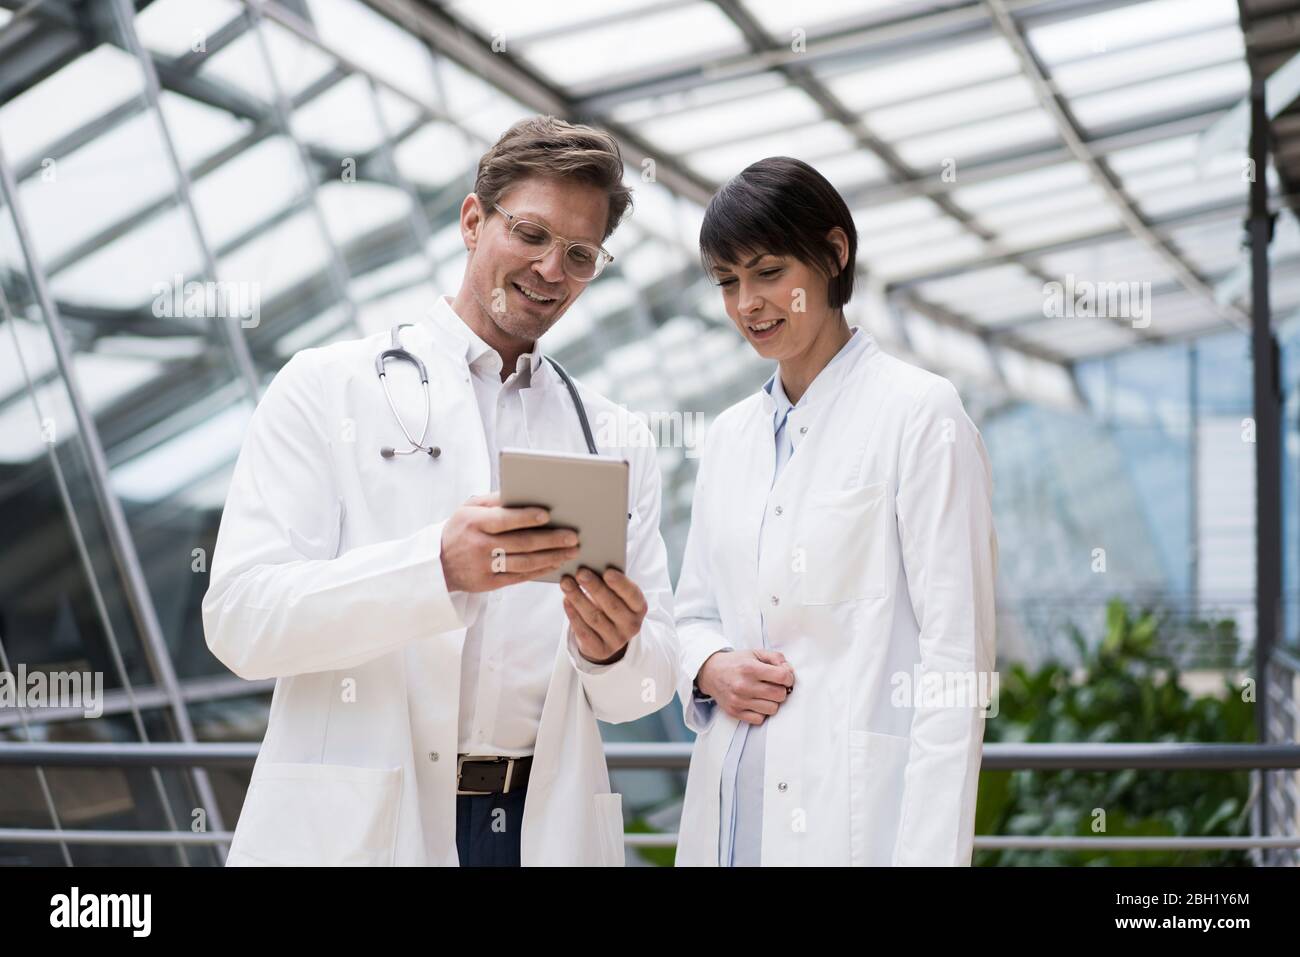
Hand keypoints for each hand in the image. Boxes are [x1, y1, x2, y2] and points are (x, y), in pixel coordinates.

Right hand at [440, 493, 579, 592]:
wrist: (437, 564)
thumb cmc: (459, 530)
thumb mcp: (468, 508)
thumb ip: (494, 500)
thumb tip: (521, 490)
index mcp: (474, 523)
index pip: (504, 519)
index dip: (526, 517)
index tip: (548, 514)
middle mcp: (479, 546)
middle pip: (521, 543)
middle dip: (551, 540)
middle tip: (573, 536)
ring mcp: (484, 567)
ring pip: (524, 563)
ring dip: (551, 557)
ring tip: (571, 551)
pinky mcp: (489, 583)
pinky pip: (520, 577)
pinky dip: (540, 571)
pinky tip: (556, 564)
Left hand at [560, 567, 646, 664]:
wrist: (607, 637)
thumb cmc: (610, 606)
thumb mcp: (616, 596)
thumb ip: (609, 584)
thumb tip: (590, 567)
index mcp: (639, 608)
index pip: (632, 595)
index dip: (621, 584)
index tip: (607, 571)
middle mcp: (631, 625)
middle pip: (611, 606)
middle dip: (595, 588)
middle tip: (580, 573)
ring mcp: (616, 640)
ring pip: (595, 618)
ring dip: (578, 599)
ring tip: (566, 583)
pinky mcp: (600, 650)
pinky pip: (584, 631)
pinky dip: (573, 615)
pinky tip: (566, 601)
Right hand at [697, 649, 794, 725]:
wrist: (710, 673)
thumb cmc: (737, 663)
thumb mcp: (756, 653)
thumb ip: (776, 658)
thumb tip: (789, 672)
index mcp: (750, 668)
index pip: (782, 677)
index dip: (788, 677)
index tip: (784, 677)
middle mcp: (744, 685)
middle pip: (780, 695)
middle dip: (781, 690)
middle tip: (774, 686)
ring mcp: (739, 701)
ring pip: (772, 709)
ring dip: (772, 702)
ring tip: (764, 695)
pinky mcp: (735, 712)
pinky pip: (760, 719)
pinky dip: (761, 712)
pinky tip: (756, 702)